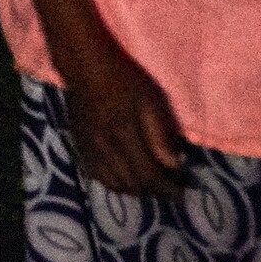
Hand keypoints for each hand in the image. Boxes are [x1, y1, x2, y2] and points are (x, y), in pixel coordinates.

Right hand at [61, 41, 184, 196]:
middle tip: (167, 189)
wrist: (84, 67)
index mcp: (124, 135)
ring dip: (133, 190)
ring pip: (113, 184)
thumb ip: (160, 135)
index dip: (166, 189)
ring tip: (148, 186)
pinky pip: (97, 176)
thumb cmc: (123, 79)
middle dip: (152, 192)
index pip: (148, 175)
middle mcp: (104, 148)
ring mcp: (89, 149)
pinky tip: (123, 178)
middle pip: (131, 184)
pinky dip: (113, 183)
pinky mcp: (80, 146)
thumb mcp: (150, 100)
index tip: (180, 194)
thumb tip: (174, 165)